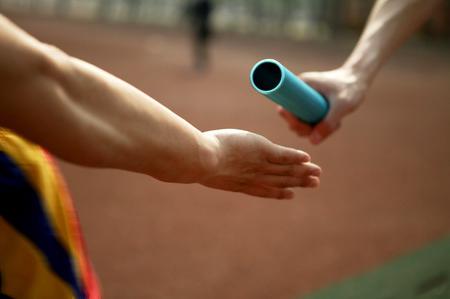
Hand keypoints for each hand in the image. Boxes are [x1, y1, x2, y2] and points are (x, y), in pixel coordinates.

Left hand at [199, 129, 320, 199]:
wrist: (201, 160)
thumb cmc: (197, 165)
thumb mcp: (206, 172)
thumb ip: (214, 171)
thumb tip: (205, 170)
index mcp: (242, 185)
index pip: (265, 190)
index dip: (281, 193)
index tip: (291, 195)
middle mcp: (254, 177)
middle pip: (282, 180)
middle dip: (299, 182)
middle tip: (315, 184)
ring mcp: (259, 164)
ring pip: (286, 169)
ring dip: (303, 171)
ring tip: (317, 174)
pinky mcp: (262, 150)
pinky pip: (283, 155)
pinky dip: (296, 157)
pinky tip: (307, 158)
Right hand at [278, 67, 368, 143]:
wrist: (359, 78)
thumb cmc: (350, 87)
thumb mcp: (341, 105)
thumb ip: (328, 123)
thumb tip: (312, 141)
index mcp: (300, 85)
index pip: (285, 105)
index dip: (291, 119)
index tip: (305, 126)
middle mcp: (299, 92)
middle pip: (292, 117)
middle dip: (305, 128)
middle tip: (324, 128)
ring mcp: (305, 100)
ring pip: (302, 122)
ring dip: (315, 129)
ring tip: (335, 124)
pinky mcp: (311, 105)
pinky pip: (310, 120)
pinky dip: (321, 127)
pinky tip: (336, 123)